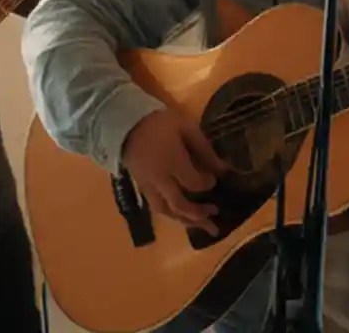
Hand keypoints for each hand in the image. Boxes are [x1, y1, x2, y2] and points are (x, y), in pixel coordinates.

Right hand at [121, 109, 230, 234]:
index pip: (194, 183)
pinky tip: (181, 215)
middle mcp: (159, 180)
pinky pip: (156, 207)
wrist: (125, 122)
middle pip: (180, 206)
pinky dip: (171, 214)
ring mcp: (147, 186)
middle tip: (215, 214)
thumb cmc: (159, 122)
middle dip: (199, 214)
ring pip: (166, 211)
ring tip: (201, 225)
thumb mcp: (186, 128)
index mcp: (172, 163)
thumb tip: (224, 169)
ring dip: (185, 220)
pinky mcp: (140, 187)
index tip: (214, 179)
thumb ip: (205, 150)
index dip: (207, 184)